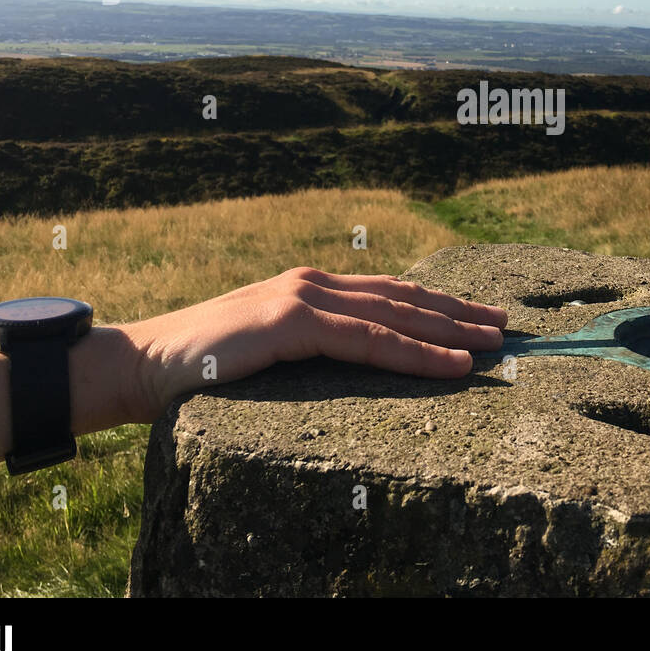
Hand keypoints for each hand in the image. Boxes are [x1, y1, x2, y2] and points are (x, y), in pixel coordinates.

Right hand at [119, 267, 506, 421]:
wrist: (144, 363)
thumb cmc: (204, 366)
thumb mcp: (269, 349)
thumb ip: (310, 344)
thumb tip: (355, 359)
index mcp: (311, 287)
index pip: (389, 292)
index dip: (438, 304)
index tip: (478, 318)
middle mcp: (314, 284)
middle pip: (404, 297)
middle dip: (459, 312)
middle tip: (505, 327)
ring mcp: (304, 298)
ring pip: (396, 315)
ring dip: (452, 330)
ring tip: (493, 345)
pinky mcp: (292, 322)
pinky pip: (369, 341)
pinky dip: (416, 352)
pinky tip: (452, 365)